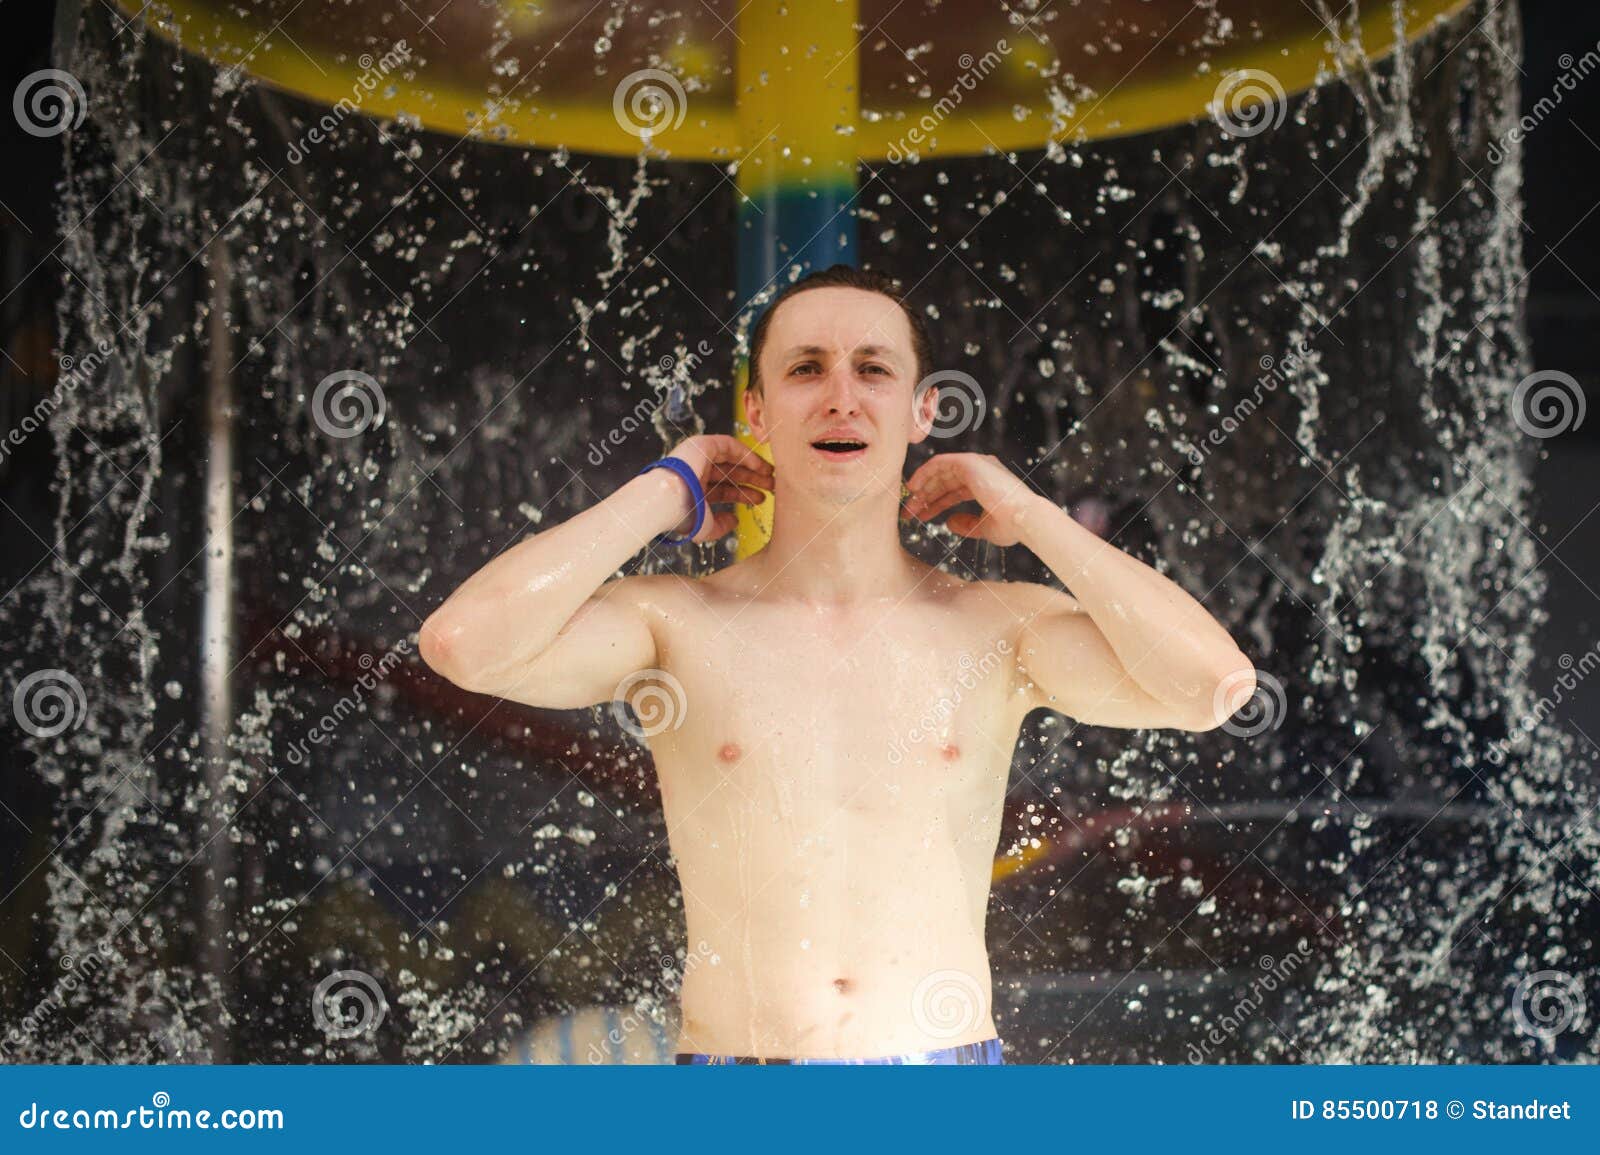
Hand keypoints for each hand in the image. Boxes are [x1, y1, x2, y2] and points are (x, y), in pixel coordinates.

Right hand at [663, 434, 775, 542]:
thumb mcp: (706, 527)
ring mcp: (698, 458)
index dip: (743, 494)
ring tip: (770, 476)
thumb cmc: (683, 517)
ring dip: (752, 467)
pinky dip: (745, 453)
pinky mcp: (701, 445)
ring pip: (731, 460)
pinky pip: (728, 445)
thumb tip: (735, 521)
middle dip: (752, 480)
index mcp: (695, 491)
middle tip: (771, 487)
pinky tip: (759, 465)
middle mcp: (696, 473)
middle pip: (730, 474)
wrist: (668, 501)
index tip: (760, 498)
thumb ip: (721, 525)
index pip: (723, 490)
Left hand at [901, 452, 1039, 546]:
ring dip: (922, 487)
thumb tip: (948, 522)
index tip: (921, 515)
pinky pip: (940, 463)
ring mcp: (976, 464)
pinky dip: (925, 473)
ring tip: (908, 504)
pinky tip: (914, 488)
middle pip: (945, 481)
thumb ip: (966, 524)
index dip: (936, 503)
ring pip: (940, 471)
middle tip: (908, 513)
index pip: (954, 491)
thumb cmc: (1011, 526)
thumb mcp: (984, 528)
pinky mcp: (970, 462)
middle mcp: (981, 471)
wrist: (1024, 519)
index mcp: (986, 484)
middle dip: (925, 497)